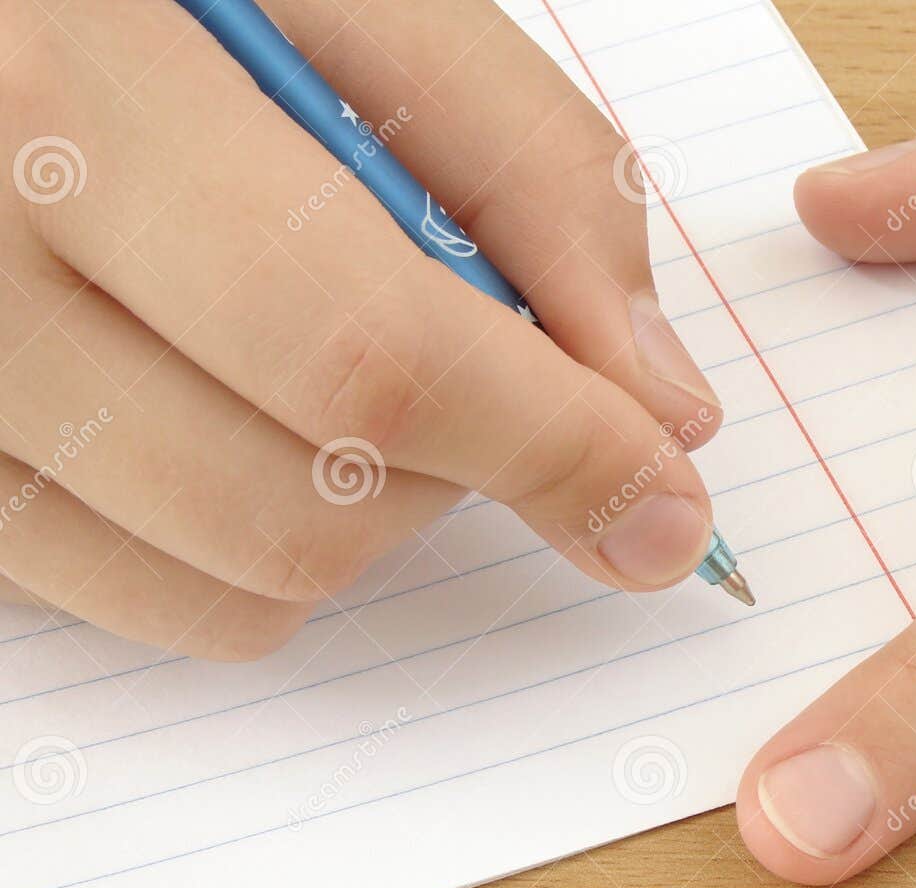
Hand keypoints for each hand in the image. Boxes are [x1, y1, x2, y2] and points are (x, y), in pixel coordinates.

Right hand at [0, 0, 719, 655]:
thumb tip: (663, 409)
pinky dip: (257, 551)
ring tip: (320, 355)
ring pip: (244, 585)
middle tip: (459, 355)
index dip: (547, 445)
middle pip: (311, 508)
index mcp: (68, 102)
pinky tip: (237, 414)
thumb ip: (530, 175)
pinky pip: (159, 613)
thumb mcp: (354, 2)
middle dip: (456, 463)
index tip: (661, 495)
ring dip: (364, 507)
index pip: (363, 357)